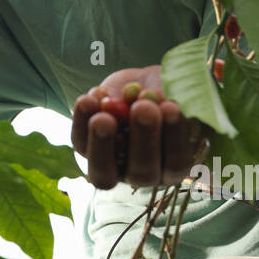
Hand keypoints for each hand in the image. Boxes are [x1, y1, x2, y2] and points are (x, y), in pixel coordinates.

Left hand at [70, 66, 209, 190]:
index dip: (174, 137)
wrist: (145, 85)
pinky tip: (89, 100)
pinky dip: (82, 120)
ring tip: (104, 115)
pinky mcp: (87, 147)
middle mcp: (145, 174)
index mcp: (176, 165)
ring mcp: (113, 166)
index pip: (176, 162)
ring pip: (103, 170)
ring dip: (103, 141)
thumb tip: (160, 101)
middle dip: (143, 138)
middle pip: (141, 172)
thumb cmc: (171, 92)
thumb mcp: (178, 93)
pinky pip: (80, 142)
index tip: (172, 106)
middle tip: (143, 107)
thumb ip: (176, 102)